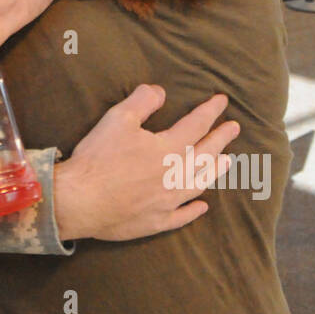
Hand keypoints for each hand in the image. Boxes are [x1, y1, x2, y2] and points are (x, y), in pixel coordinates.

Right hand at [53, 85, 237, 241]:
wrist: (80, 201)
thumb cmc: (99, 158)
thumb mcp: (118, 119)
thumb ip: (142, 101)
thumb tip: (160, 91)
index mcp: (167, 149)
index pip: (196, 125)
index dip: (210, 111)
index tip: (222, 101)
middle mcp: (174, 176)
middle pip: (205, 155)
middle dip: (221, 139)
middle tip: (234, 128)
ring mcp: (167, 201)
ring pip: (199, 184)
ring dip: (215, 171)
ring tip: (227, 162)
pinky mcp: (155, 221)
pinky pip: (181, 216)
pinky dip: (193, 211)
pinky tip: (202, 206)